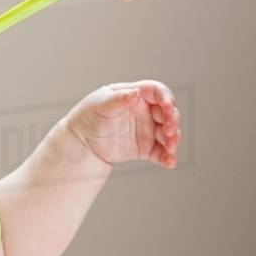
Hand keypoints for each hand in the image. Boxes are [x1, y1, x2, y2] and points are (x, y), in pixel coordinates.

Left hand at [63, 80, 180, 168]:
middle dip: (173, 121)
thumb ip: (119, 98)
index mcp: (137, 95)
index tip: (168, 108)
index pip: (158, 92)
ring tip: (171, 148)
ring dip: (173, 139)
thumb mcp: (101, 103)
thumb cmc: (89, 115)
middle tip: (168, 130)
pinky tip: (170, 162)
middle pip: (168, 113)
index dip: (167, 98)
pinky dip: (167, 158)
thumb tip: (135, 93)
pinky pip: (161, 153)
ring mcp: (148, 130)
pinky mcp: (146, 149)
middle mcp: (146, 112)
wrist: (81, 142)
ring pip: (168, 133)